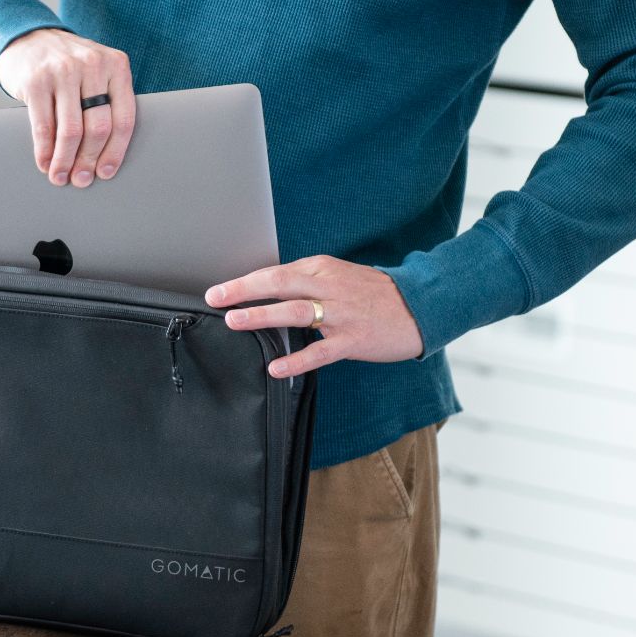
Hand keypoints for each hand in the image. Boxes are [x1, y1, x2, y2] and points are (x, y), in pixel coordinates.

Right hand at [0, 28, 135, 187]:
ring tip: (61, 177)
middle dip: (89, 161)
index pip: (123, 118)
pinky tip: (45, 163)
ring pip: (70, 131)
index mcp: (116, 65)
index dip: (115, 152)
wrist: (28, 38)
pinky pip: (43, 126)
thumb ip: (108, 100)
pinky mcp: (35, 80)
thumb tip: (107, 156)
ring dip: (65, 161)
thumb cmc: (67, 65)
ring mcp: (62, 71)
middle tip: (82, 180)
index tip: (106, 173)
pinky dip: (44, 151)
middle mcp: (92, 65)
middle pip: (98, 128)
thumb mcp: (97, 71)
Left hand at [205, 255, 423, 375]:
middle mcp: (329, 287)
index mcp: (322, 269)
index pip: (276, 271)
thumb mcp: (338, 276)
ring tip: (236, 321)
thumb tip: (267, 289)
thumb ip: (306, 281)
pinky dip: (296, 359)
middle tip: (216, 298)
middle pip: (280, 283)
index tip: (218, 290)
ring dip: (263, 315)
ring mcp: (341, 314)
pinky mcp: (353, 340)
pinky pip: (320, 351)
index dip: (245, 280)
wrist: (419, 306)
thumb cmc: (373, 293)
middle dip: (244, 290)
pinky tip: (276, 368)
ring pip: (295, 312)